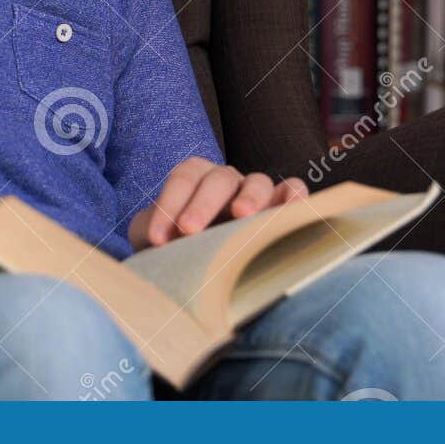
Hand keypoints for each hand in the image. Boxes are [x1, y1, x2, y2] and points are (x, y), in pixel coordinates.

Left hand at [127, 157, 308, 249]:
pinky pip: (293, 191)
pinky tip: (291, 206)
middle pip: (218, 180)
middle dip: (201, 204)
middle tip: (188, 231)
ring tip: (241, 215)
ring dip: (249, 197)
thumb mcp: (155, 238)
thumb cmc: (176, 248)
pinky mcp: (280, 207)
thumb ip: (149, 233)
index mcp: (194, 178)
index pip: (183, 179)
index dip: (168, 205)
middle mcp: (226, 180)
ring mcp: (256, 192)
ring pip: (257, 182)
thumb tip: (151, 245)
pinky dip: (294, 195)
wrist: (198, 264)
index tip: (157, 239)